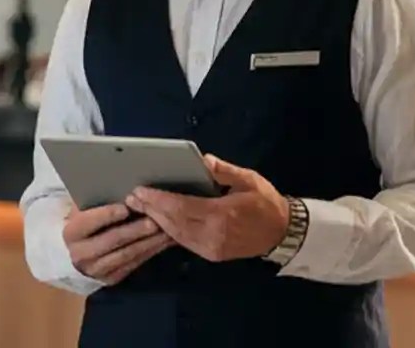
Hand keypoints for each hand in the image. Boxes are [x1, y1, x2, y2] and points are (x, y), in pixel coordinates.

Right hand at [63, 203, 174, 284]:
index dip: (106, 215)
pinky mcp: (112, 278)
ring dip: (149, 242)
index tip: (125, 207)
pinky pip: (134, 264)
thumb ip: (97, 200)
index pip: (87, 222)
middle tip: (155, 220)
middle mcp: (80, 254)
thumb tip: (122, 187)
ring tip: (166, 229)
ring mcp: (96, 270)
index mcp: (72, 233)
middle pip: (111, 240)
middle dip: (135, 230)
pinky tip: (163, 241)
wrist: (83, 249)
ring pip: (126, 254)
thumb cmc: (89, 219)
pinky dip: (151, 251)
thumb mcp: (86, 208)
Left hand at [126, 154, 289, 262]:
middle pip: (173, 222)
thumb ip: (223, 170)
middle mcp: (212, 235)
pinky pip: (184, 242)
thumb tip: (203, 160)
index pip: (181, 207)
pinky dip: (169, 231)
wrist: (282, 233)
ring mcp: (211, 248)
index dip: (159, 199)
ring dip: (156, 221)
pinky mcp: (211, 254)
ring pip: (176, 234)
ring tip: (140, 208)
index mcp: (221, 215)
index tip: (140, 190)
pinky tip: (158, 221)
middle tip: (132, 198)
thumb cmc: (265, 202)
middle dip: (151, 209)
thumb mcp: (248, 179)